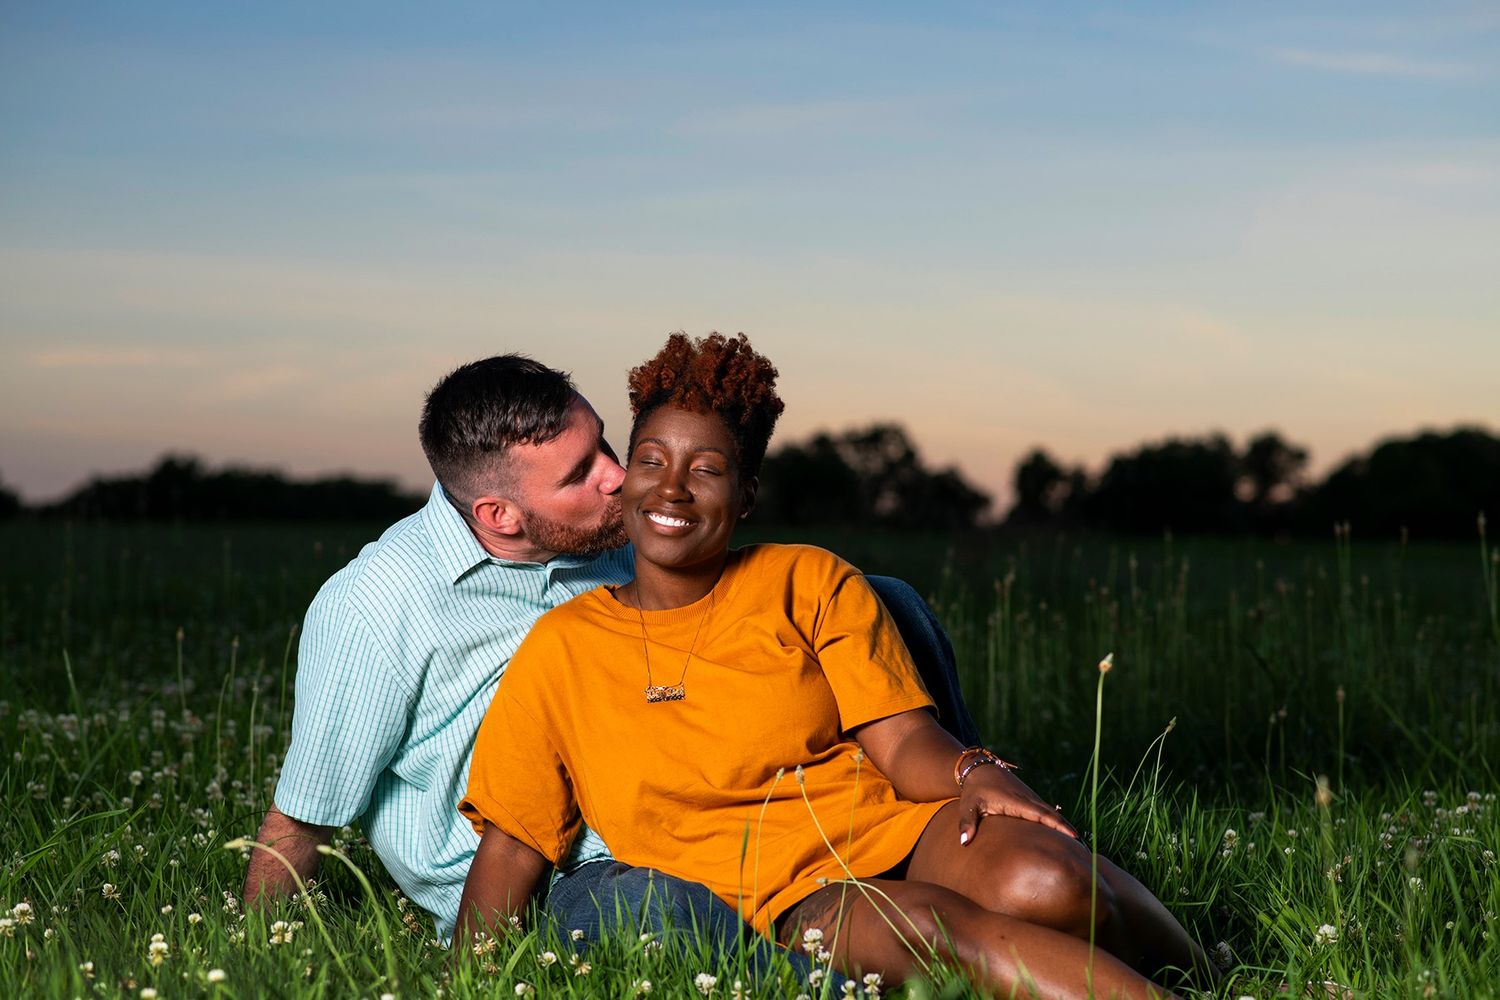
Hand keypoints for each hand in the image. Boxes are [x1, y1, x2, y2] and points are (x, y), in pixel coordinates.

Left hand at [956, 762, 1077, 844]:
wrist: (979, 769)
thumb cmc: (974, 790)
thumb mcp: (968, 806)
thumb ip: (967, 823)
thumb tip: (964, 842)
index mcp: (1016, 802)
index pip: (1041, 815)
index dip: (1058, 826)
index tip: (1073, 837)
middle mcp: (1028, 799)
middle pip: (1053, 815)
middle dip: (1068, 830)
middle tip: (1085, 849)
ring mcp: (1031, 799)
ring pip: (1053, 814)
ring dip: (1066, 827)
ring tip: (1082, 848)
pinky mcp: (1030, 800)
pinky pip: (1048, 812)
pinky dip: (1059, 823)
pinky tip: (1068, 837)